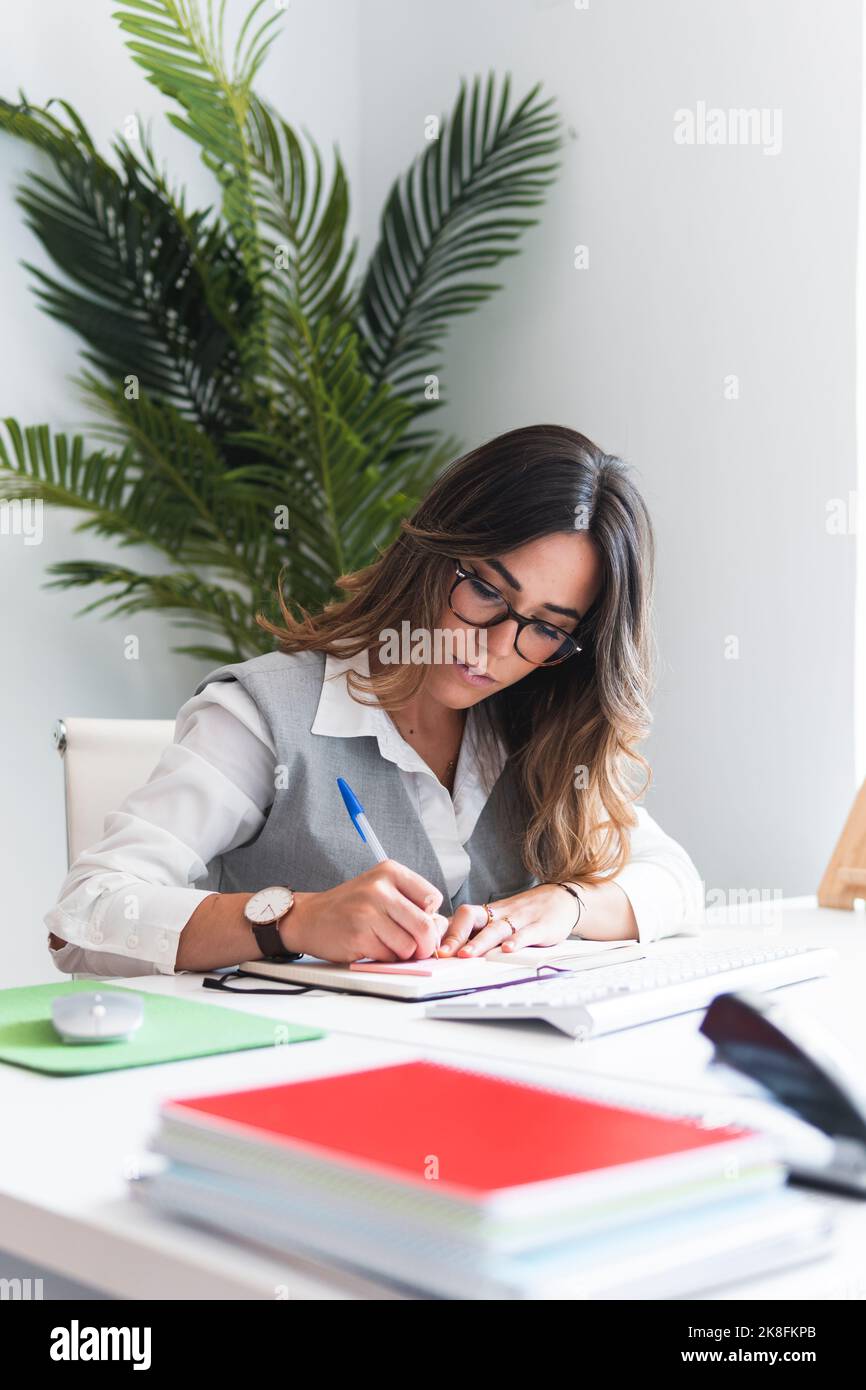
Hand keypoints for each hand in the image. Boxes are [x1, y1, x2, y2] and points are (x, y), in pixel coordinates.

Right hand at [285, 861, 443, 963]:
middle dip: (425, 944)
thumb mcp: (380, 890)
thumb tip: (439, 928)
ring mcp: (368, 912)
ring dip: (403, 953)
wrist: (309, 918)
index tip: (417, 922)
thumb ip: (410, 903)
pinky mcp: (359, 936)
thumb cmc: (350, 907)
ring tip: (387, 944)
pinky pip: (389, 956)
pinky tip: (371, 947)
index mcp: (390, 871)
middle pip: (425, 926)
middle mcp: (380, 888)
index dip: (430, 916)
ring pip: (409, 945)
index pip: (433, 898)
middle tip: (418, 949)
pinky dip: (385, 958)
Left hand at [437, 883, 578, 956]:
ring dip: (480, 943)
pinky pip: (527, 933)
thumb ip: (477, 932)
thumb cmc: (525, 913)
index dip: (446, 931)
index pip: (461, 917)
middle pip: (473, 919)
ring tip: (467, 955)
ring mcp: (520, 919)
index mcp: (487, 913)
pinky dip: (517, 942)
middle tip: (443, 954)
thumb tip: (445, 950)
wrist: (562, 898)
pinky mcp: (540, 926)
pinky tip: (508, 950)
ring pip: (496, 928)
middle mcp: (500, 914)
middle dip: (456, 936)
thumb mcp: (499, 919)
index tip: (430, 948)